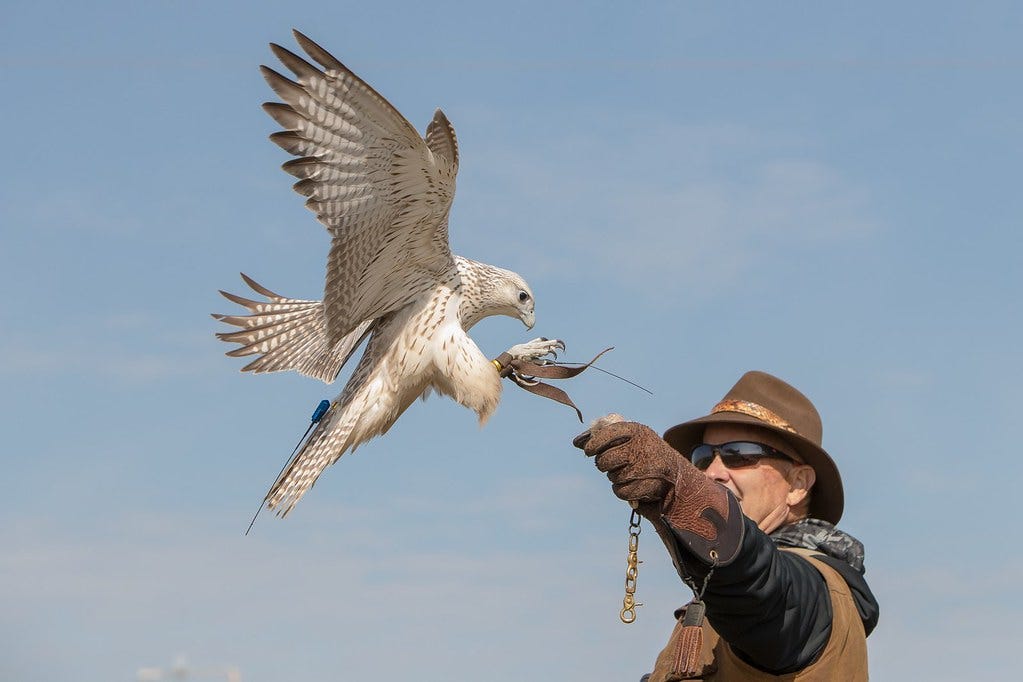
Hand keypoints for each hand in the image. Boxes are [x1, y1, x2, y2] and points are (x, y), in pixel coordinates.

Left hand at [573, 414, 743, 564]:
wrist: (675, 474)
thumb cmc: (643, 452)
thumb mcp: (630, 438)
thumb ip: (604, 436)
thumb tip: (576, 442)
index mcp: (636, 430)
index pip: (605, 434)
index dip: (592, 444)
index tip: (588, 450)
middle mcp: (641, 446)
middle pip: (604, 459)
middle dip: (603, 464)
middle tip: (610, 463)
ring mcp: (645, 467)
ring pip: (611, 476)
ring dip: (615, 477)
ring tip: (627, 472)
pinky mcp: (648, 485)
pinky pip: (619, 490)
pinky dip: (621, 490)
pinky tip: (631, 484)